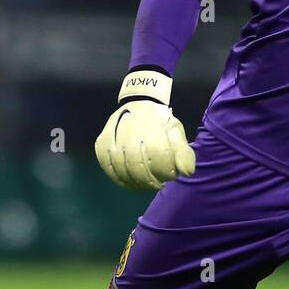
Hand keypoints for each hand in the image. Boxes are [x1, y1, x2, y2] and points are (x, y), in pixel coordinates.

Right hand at [94, 70, 195, 189]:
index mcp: (151, 126)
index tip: (172, 175)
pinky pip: (107, 167)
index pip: (157, 156)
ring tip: (147, 184)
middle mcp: (129, 130)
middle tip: (159, 183)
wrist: (138, 104)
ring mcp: (112, 137)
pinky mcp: (101, 143)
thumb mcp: (175, 132)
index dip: (166, 171)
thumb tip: (186, 172)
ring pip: (122, 169)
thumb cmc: (160, 122)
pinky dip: (119, 179)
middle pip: (137, 166)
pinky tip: (131, 182)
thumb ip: (183, 152)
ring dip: (136, 183)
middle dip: (151, 180)